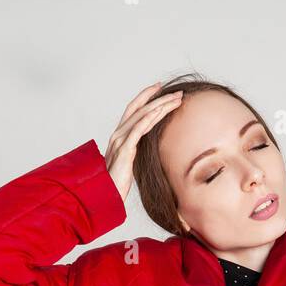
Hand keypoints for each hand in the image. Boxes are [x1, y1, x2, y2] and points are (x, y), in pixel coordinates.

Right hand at [104, 83, 183, 202]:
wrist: (107, 195)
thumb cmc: (118, 183)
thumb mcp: (130, 163)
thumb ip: (136, 151)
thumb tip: (148, 149)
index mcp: (120, 135)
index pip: (135, 109)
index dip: (148, 97)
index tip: (162, 89)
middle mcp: (118, 133)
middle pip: (140, 108)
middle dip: (160, 98)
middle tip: (178, 93)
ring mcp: (120, 140)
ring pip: (141, 115)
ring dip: (160, 106)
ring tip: (176, 100)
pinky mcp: (124, 150)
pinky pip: (138, 130)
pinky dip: (149, 119)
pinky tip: (160, 112)